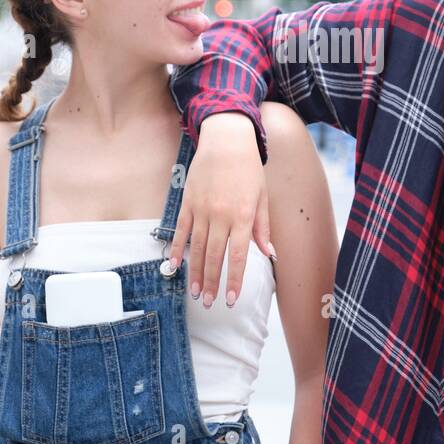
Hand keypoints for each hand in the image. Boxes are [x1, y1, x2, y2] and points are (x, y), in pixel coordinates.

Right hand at [169, 112, 273, 308]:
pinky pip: (181, 231)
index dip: (233, 280)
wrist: (226, 140)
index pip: (237, 256)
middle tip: (210, 303)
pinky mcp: (188, 202)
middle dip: (213, 283)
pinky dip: (177, 250)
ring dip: (195, 273)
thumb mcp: (262, 196)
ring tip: (195, 293)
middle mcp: (221, 216)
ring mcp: (202, 209)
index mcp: (243, 216)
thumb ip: (263, 227)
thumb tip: (268, 254)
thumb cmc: (248, 169)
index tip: (230, 299)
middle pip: (215, 257)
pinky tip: (174, 267)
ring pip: (196, 248)